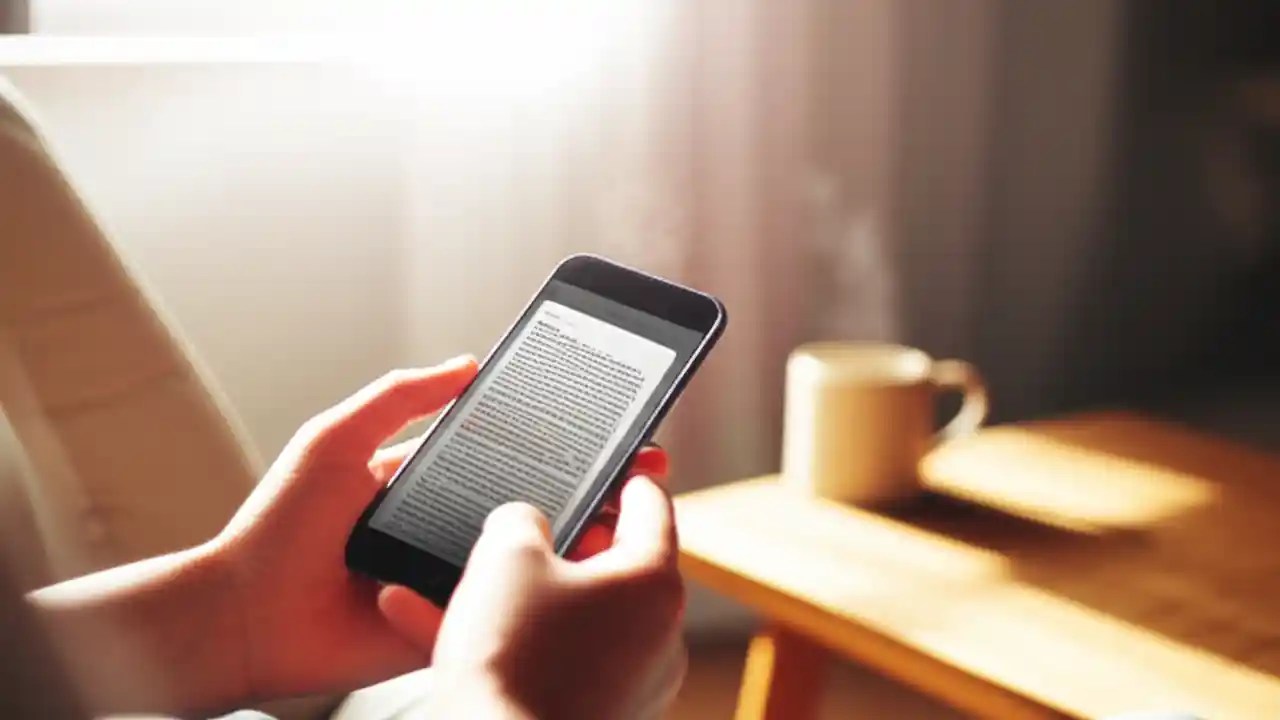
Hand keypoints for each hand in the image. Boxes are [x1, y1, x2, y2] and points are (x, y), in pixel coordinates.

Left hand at [209, 357, 669, 702]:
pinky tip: (594, 576)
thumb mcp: (336, 438)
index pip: (508, 453)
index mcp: (426, 482)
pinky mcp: (450, 626)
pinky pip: (508, 609)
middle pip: (535, 502)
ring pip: (534, 556)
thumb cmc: (278, 525)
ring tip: (637, 519)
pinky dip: (553, 596)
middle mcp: (446, 527)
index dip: (560, 439)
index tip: (608, 423)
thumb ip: (398, 396)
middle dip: (596, 484)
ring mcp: (451, 577)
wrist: (242, 617)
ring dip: (588, 537)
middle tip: (648, 467)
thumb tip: (467, 361)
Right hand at [381, 477, 686, 719]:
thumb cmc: (512, 657)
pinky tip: (424, 620)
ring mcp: (629, 681)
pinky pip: (546, 659)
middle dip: (553, 540)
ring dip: (510, 594)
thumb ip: (521, 519)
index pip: (650, 503)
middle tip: (513, 522)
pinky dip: (502, 640)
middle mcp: (656, 633)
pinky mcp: (594, 714)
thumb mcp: (506, 555)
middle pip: (607, 562)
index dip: (618, 474)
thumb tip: (526, 525)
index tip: (595, 464)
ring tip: (448, 574)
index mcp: (653, 581)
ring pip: (564, 614)